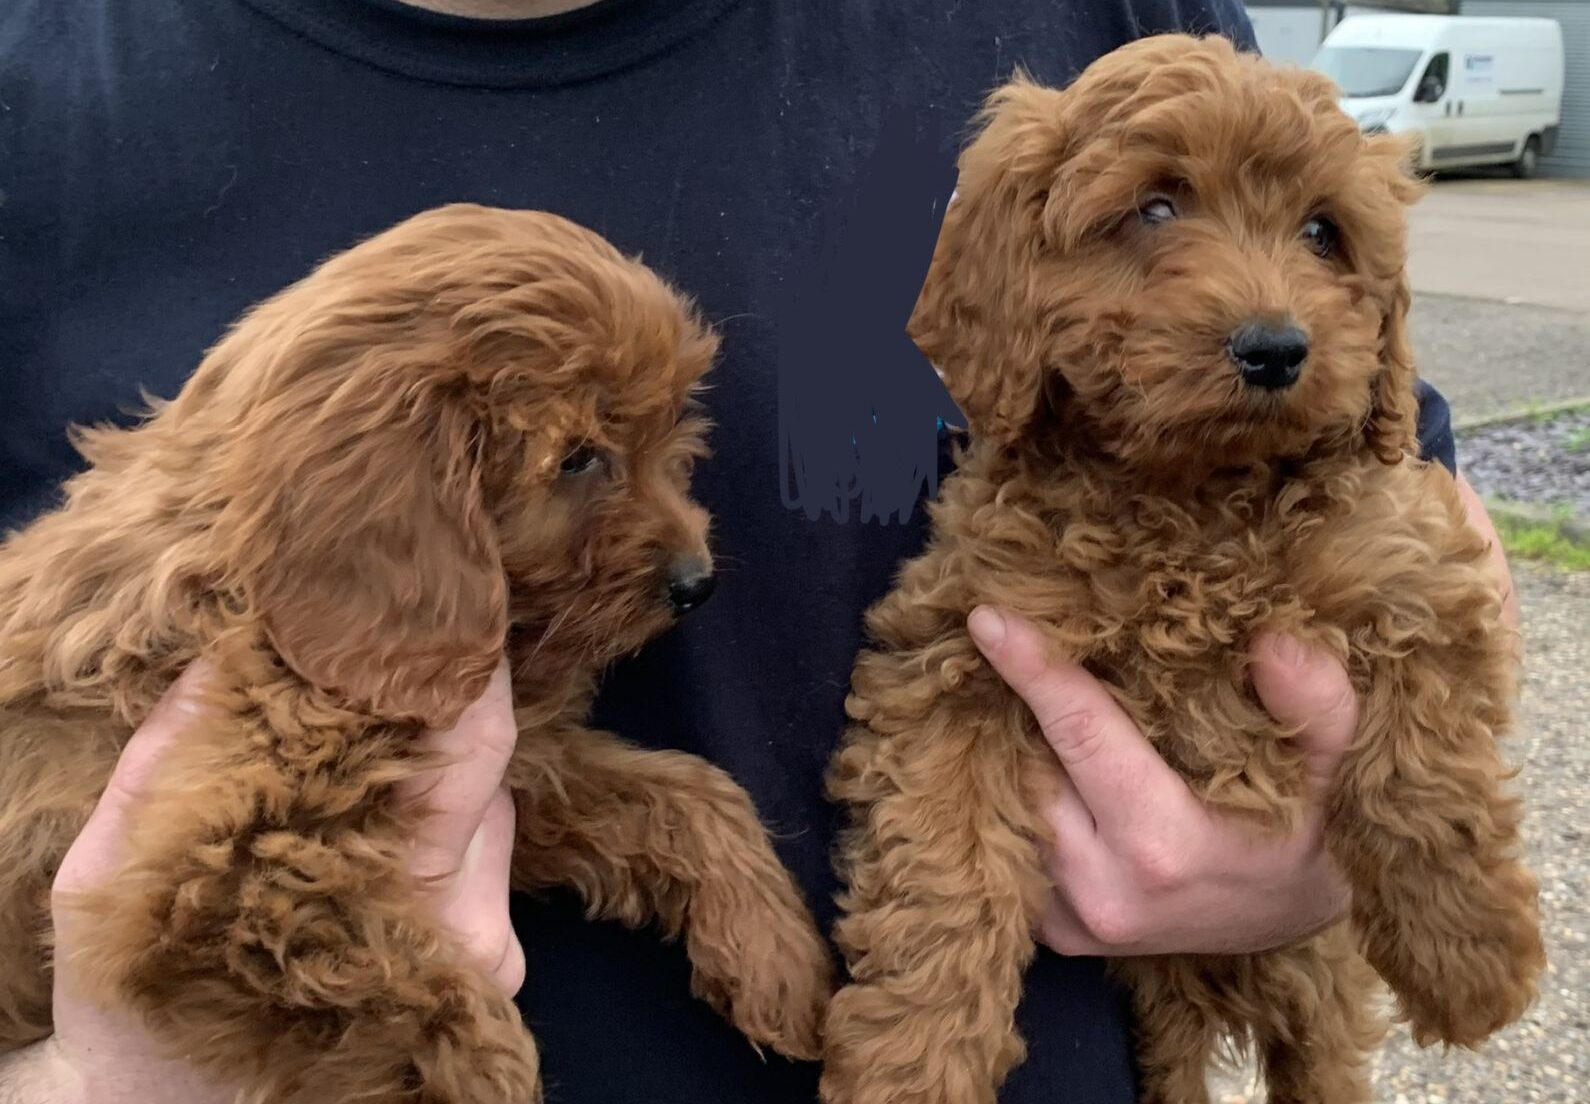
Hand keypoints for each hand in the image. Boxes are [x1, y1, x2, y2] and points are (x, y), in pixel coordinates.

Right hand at [0, 660, 520, 1103]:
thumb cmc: (141, 1006)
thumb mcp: (116, 880)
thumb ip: (168, 763)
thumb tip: (220, 654)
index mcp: (398, 903)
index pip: (471, 743)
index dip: (463, 659)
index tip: (437, 594)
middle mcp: (467, 932)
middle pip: (490, 763)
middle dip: (449, 687)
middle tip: (404, 623)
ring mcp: (489, 953)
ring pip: (489, 804)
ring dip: (435, 755)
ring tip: (372, 714)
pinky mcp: (495, 964)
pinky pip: (483, 849)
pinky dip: (439, 807)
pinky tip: (380, 796)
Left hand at [967, 608, 1357, 955]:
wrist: (1284, 930)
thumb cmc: (1299, 834)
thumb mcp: (1327, 769)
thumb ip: (1314, 706)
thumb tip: (1270, 642)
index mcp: (1164, 844)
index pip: (1081, 734)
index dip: (1036, 670)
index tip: (989, 619)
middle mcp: (1103, 887)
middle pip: (1030, 767)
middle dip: (1016, 707)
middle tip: (1012, 646)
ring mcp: (1070, 917)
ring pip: (1011, 807)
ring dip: (1013, 753)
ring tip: (1018, 702)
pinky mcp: (1054, 932)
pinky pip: (1015, 845)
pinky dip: (1020, 798)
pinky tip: (1038, 763)